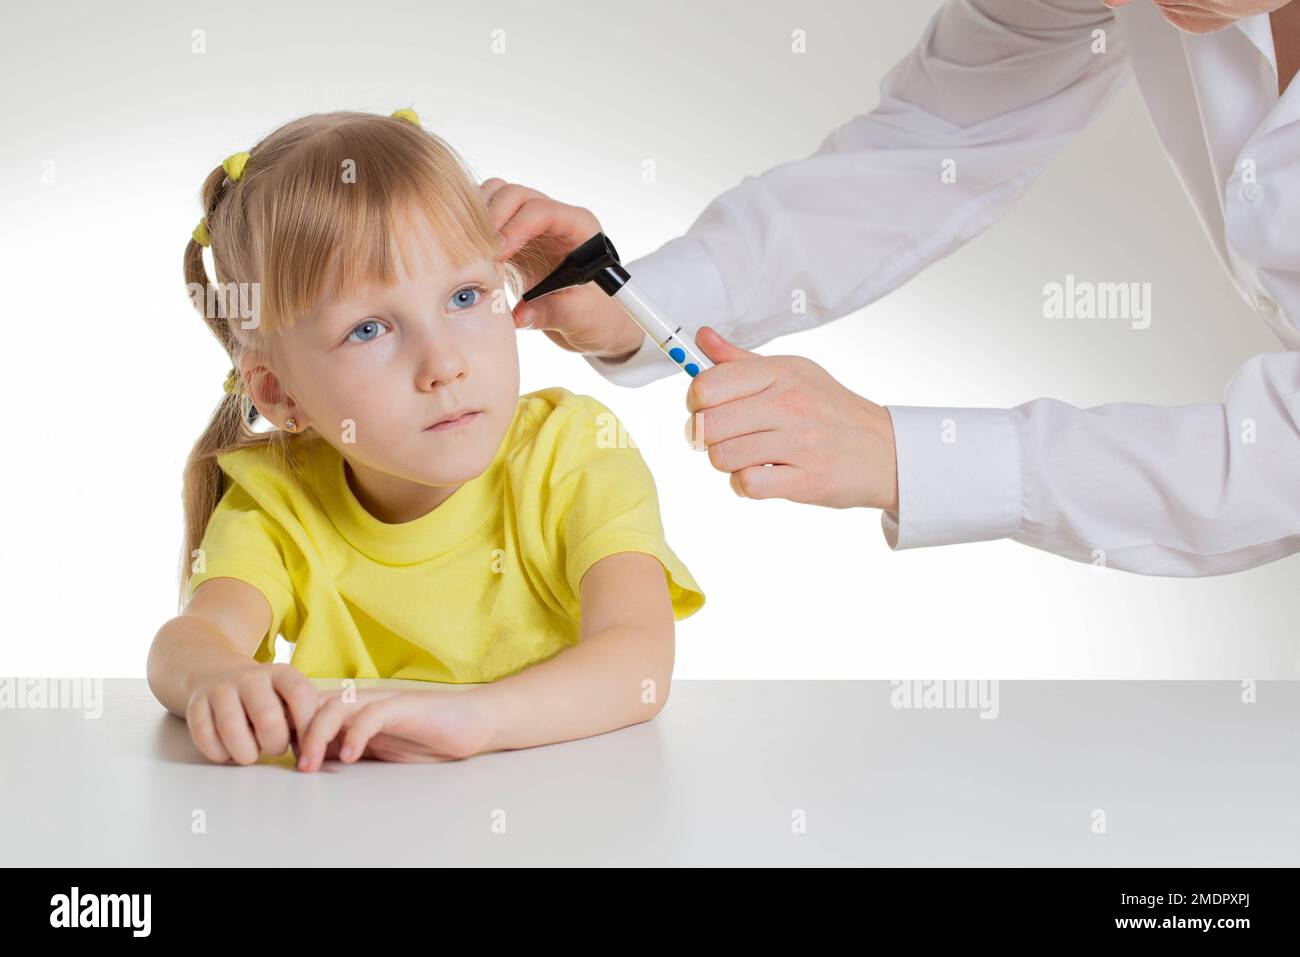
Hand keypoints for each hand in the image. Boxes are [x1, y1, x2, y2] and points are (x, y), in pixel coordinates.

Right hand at [185, 662, 318, 765]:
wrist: (216, 674)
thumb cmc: (266, 698)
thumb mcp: (289, 698)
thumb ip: (306, 718)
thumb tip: (316, 751)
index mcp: (281, 674)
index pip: (301, 695)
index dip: (307, 726)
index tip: (309, 747)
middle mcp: (251, 678)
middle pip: (268, 718)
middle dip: (275, 744)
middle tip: (276, 749)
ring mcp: (221, 689)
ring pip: (232, 728)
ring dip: (245, 753)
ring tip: (251, 755)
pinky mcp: (196, 704)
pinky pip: (205, 736)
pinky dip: (219, 753)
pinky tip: (228, 752)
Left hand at [294, 687, 495, 770]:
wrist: (472, 721)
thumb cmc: (426, 734)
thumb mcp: (377, 746)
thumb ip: (346, 745)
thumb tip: (311, 759)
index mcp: (354, 708)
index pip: (309, 710)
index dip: (290, 729)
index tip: (280, 758)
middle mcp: (363, 699)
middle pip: (315, 705)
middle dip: (296, 734)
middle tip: (294, 767)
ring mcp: (383, 700)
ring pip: (336, 707)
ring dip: (318, 736)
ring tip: (311, 765)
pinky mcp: (404, 706)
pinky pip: (373, 715)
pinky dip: (356, 734)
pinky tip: (351, 756)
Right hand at [479, 178, 644, 358]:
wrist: (595, 324)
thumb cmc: (599, 317)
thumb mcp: (581, 317)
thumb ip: (551, 312)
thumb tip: (519, 315)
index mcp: (580, 229)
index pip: (542, 212)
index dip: (516, 228)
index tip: (498, 254)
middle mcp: (556, 219)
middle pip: (515, 196)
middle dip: (492, 219)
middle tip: (478, 253)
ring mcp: (533, 226)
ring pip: (497, 199)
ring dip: (479, 221)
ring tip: (472, 254)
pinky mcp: (514, 240)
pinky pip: (488, 221)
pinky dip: (473, 232)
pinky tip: (470, 257)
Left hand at [684, 327, 899, 510]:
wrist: (886, 451)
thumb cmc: (830, 410)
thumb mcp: (793, 372)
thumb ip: (741, 361)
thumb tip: (702, 337)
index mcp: (779, 373)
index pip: (706, 385)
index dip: (696, 403)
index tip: (707, 409)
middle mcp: (789, 403)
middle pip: (707, 425)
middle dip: (707, 438)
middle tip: (726, 439)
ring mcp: (799, 442)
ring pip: (722, 458)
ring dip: (728, 463)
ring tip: (750, 457)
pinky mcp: (807, 480)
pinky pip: (748, 486)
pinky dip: (748, 486)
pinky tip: (765, 476)